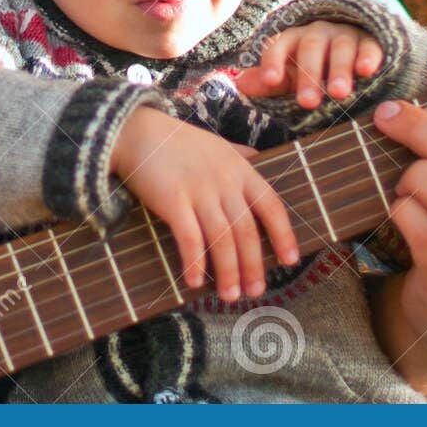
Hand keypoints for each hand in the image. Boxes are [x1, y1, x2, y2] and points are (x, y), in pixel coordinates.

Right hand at [110, 107, 300, 301]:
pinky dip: (195, 262)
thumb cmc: (178, 142)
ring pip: (222, 239)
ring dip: (228, 271)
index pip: (271, 205)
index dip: (284, 235)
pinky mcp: (173, 200)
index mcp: (240, 169)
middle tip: (255, 291)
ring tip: (230, 295)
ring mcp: (199, 190)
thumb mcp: (217, 144)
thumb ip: (240, 154)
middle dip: (253, 265)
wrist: (137, 132)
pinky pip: (189, 238)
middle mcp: (224, 180)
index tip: (290, 261)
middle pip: (246, 230)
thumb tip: (259, 157)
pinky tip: (195, 281)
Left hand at [232, 20, 383, 108]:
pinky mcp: (370, 42)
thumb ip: (268, 83)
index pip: (278, 46)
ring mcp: (345, 35)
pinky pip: (370, 46)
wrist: (352, 56)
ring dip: (339, 70)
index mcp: (292, 41)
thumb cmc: (313, 72)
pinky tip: (367, 71)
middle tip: (308, 103)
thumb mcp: (289, 78)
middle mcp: (317, 34)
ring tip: (338, 94)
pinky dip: (368, 57)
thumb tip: (241, 85)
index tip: (271, 81)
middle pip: (310, 48)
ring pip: (340, 47)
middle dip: (308, 76)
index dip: (273, 62)